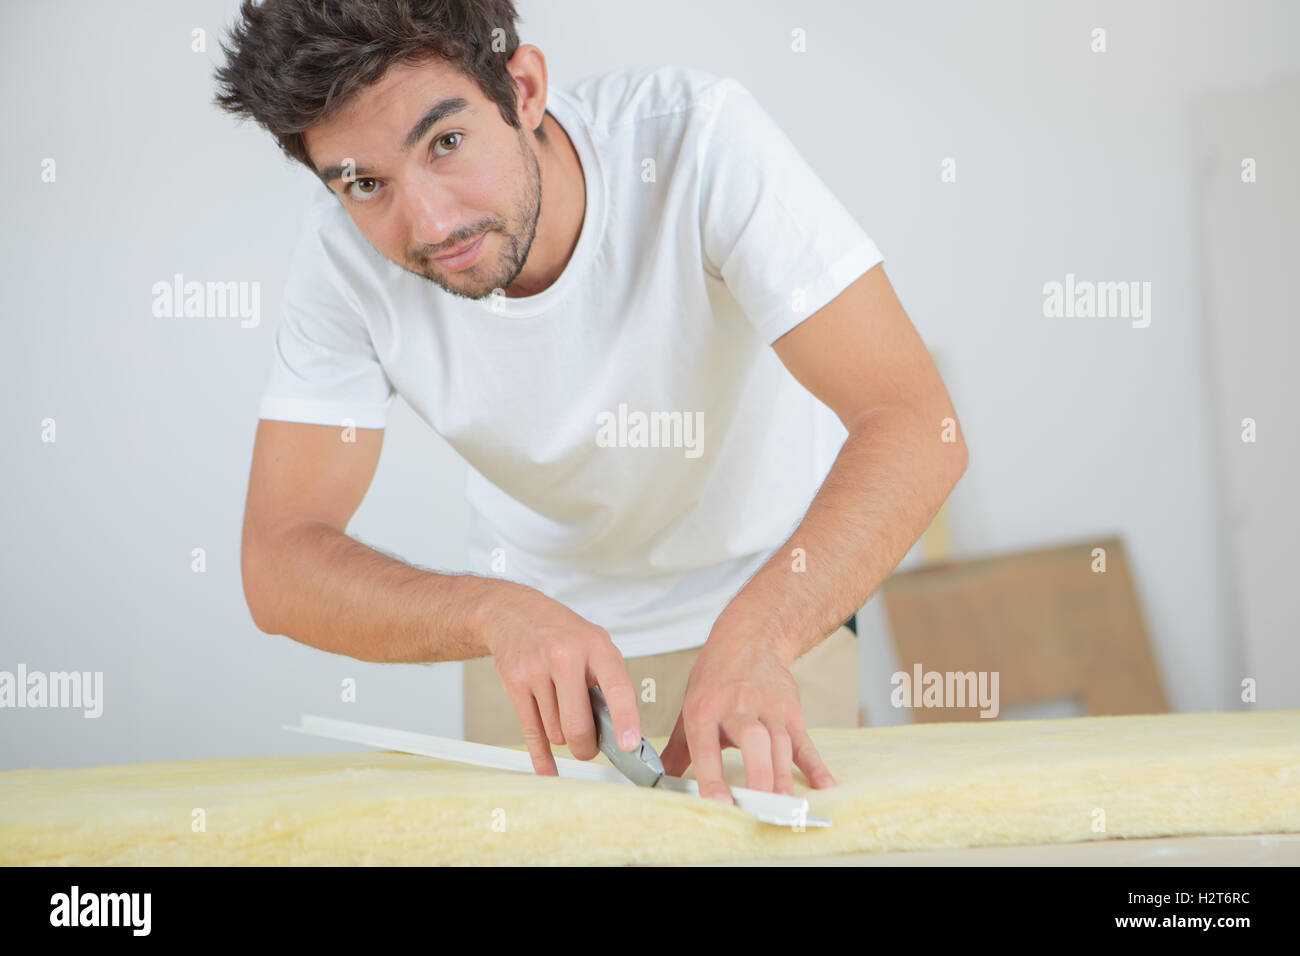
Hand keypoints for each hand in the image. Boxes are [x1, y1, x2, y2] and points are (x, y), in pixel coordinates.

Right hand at [482, 583, 639, 775]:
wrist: (514, 613)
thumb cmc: (563, 634)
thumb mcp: (595, 643)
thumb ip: (610, 681)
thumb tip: (623, 731)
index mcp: (596, 647)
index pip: (617, 688)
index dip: (625, 720)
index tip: (629, 746)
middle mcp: (565, 657)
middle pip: (578, 725)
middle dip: (587, 746)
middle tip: (590, 745)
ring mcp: (537, 671)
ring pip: (556, 733)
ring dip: (563, 736)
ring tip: (563, 713)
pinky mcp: (514, 684)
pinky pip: (531, 732)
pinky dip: (542, 758)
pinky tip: (549, 770)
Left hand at [658, 621, 835, 802]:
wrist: (750, 639)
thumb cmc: (717, 679)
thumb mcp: (690, 709)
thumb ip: (678, 750)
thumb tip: (660, 781)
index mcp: (705, 710)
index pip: (706, 746)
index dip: (711, 775)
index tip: (718, 802)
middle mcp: (737, 708)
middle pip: (752, 740)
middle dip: (757, 772)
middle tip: (759, 802)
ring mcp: (768, 710)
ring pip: (779, 743)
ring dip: (783, 775)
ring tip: (784, 805)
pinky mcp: (790, 713)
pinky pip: (804, 742)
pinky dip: (816, 765)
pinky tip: (824, 785)